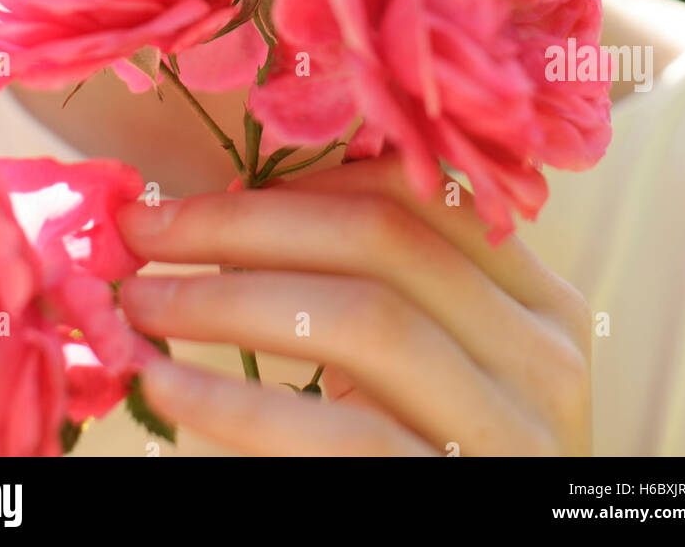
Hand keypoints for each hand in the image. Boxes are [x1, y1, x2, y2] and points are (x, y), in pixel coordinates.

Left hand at [116, 152, 591, 455]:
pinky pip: (338, 434)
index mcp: (540, 304)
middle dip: (246, 225)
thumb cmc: (437, 460)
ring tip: (141, 305)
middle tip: (146, 233)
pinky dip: (238, 403)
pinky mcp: (455, 499)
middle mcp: (543, 358)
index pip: (419, 198)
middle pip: (383, 242)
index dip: (303, 185)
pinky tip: (171, 386)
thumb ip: (381, 291)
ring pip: (364, 321)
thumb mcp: (436, 368)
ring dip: (229, 300)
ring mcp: (510, 434)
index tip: (207, 196)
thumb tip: (237, 210)